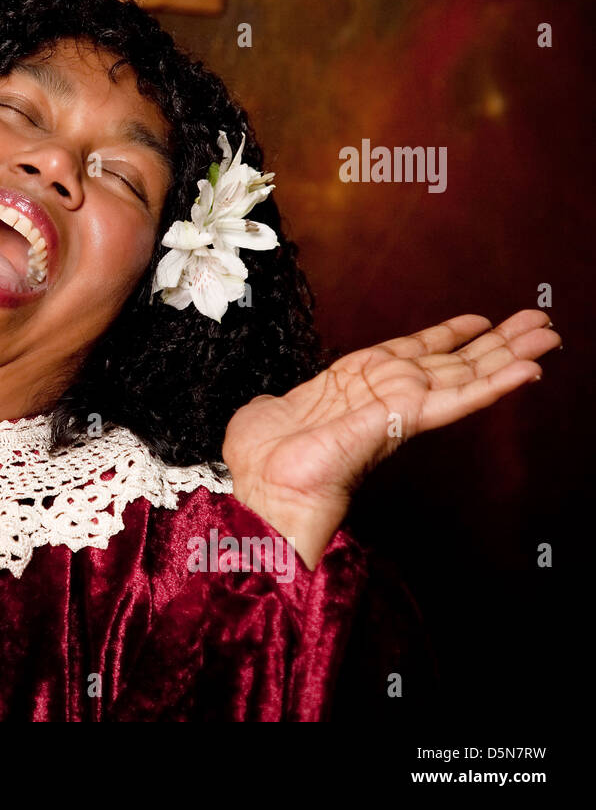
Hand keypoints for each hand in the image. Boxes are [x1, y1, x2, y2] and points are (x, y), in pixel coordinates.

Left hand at [222, 310, 559, 567]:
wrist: (266, 489)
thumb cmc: (261, 461)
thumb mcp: (266, 412)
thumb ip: (279, 401)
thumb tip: (270, 403)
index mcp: (356, 387)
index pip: (413, 355)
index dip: (448, 336)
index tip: (480, 320)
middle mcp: (385, 397)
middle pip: (452, 364)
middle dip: (497, 343)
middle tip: (540, 323)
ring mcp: (398, 409)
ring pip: (465, 377)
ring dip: (509, 356)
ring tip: (548, 335)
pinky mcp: (404, 420)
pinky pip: (457, 400)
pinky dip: (495, 384)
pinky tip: (527, 371)